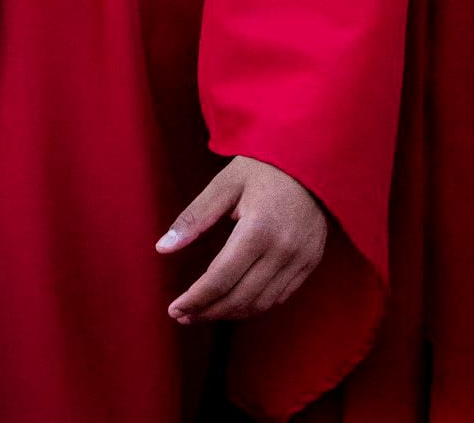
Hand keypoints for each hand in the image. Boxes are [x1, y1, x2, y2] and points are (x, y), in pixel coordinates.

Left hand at [156, 155, 328, 321]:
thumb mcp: (224, 185)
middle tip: (183, 315)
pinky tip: (234, 302)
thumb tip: (162, 248)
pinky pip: (281, 297)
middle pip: (240, 298)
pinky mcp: (310, 262)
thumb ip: (193, 218)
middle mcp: (282, 250)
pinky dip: (255, 306)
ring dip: (230, 314)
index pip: (220, 279)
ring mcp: (300, 259)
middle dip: (209, 312)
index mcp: (257, 230)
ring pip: (261, 304)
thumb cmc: (262, 167)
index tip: (174, 309)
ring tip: (204, 312)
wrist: (311, 158)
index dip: (195, 299)